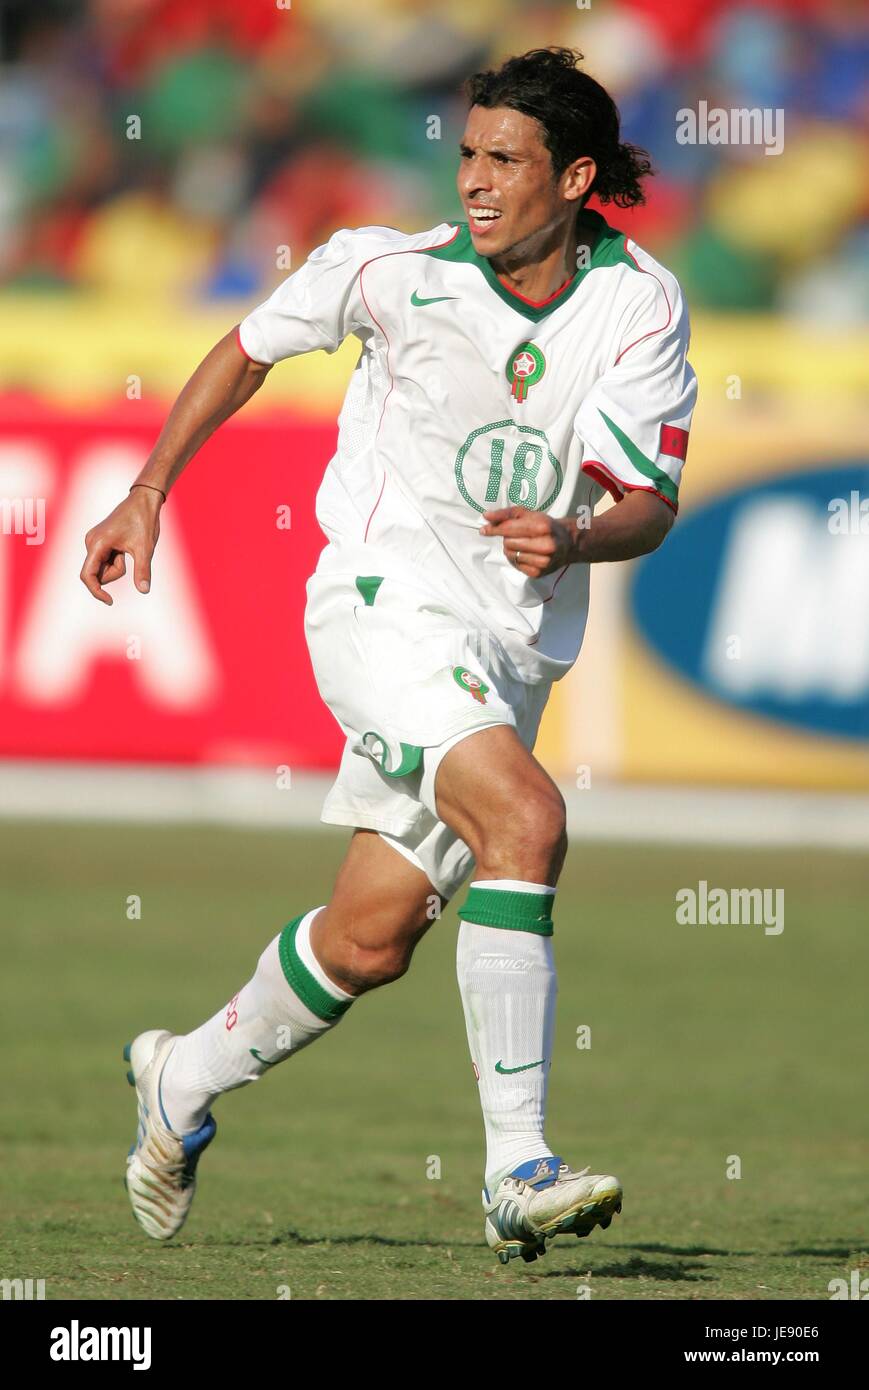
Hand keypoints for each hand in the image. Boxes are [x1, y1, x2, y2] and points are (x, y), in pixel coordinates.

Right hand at [80, 487, 162, 604]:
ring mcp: (94, 542)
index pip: (88, 575)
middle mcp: (91, 542)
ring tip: (128, 549)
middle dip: (116, 572)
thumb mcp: (145, 548)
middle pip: (98, 574)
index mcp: (97, 543)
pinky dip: (117, 561)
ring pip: (103, 568)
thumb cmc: (144, 521)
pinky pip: (106, 561)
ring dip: (118, 566)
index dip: (97, 591)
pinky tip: (125, 548)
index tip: (110, 601)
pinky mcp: (100, 542)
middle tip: (129, 556)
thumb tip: (144, 590)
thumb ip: (142, 570)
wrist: (143, 501)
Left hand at [480, 506, 576, 578]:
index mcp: (542, 527)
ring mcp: (542, 561)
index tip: (484, 530)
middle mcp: (545, 545)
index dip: (494, 529)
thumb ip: (505, 514)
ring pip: (510, 555)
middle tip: (517, 535)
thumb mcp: (527, 514)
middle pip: (508, 543)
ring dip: (511, 549)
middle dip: (508, 538)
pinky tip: (526, 554)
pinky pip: (515, 565)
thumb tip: (486, 517)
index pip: (509, 529)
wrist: (567, 542)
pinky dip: (516, 559)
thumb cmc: (545, 526)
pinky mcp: (538, 573)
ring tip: (523, 544)